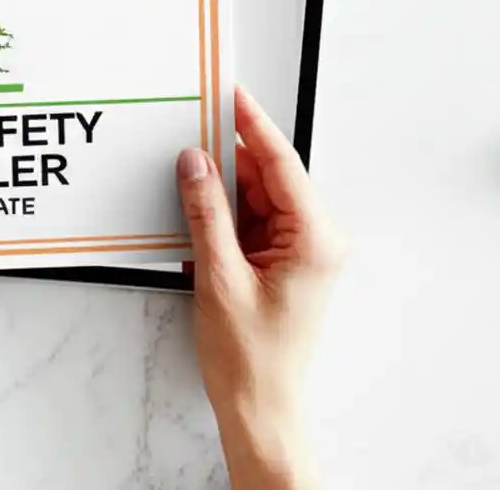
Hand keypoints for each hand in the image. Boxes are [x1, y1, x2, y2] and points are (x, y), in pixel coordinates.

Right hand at [176, 87, 345, 489]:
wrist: (259, 406)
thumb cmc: (249, 356)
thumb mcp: (219, 276)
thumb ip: (205, 213)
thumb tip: (194, 162)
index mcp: (315, 239)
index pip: (282, 164)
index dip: (253, 125)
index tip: (232, 94)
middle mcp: (316, 240)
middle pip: (267, 178)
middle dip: (228, 156)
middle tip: (189, 128)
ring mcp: (300, 251)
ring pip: (256, 198)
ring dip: (221, 189)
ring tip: (184, 173)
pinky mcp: (280, 262)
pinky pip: (250, 221)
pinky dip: (222, 214)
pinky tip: (194, 209)